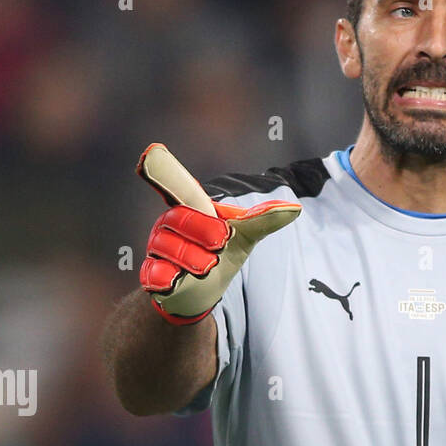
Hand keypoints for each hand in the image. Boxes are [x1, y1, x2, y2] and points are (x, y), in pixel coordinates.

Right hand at [136, 142, 300, 324]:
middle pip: (186, 222)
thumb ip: (263, 220)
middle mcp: (167, 222)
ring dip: (196, 264)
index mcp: (189, 207)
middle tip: (217, 251)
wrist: (199, 293)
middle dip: (208, 240)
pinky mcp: (149, 273)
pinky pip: (157, 274)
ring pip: (174, 250)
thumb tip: (295, 208)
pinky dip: (169, 280)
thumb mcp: (244, 238)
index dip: (166, 171)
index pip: (178, 184)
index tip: (152, 152)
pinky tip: (175, 282)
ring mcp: (156, 247)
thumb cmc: (220, 257)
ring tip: (203, 269)